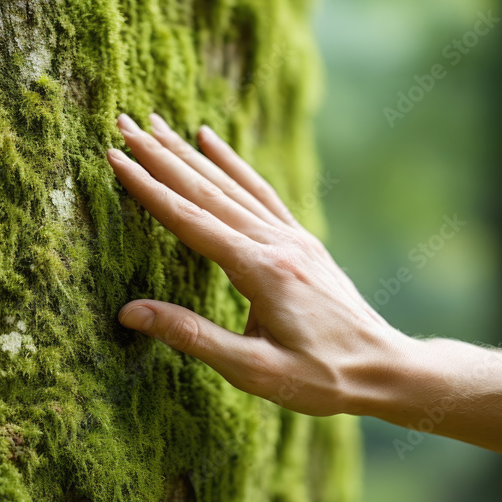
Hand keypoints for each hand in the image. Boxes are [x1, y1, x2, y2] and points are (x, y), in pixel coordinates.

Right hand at [107, 113, 412, 415]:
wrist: (386, 369)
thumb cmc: (321, 378)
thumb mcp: (253, 369)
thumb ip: (192, 336)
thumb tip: (130, 311)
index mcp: (260, 270)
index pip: (190, 220)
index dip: (148, 188)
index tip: (115, 157)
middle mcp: (276, 242)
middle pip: (207, 190)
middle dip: (161, 156)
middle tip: (124, 123)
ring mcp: (292, 237)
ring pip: (231, 184)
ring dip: (189, 153)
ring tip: (157, 124)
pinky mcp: (301, 240)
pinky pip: (260, 191)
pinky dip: (232, 164)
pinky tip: (212, 142)